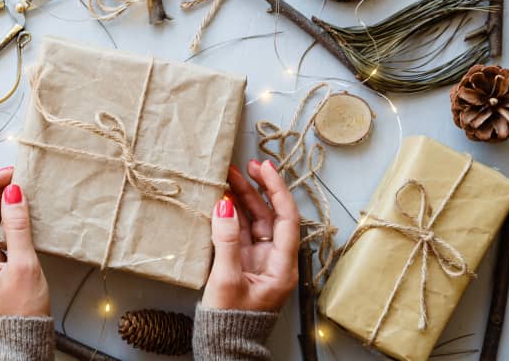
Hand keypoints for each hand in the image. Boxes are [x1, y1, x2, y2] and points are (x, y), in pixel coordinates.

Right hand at [202, 159, 299, 311]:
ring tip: (228, 177)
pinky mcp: (243, 263)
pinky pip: (240, 233)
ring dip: (242, 199)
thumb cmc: (232, 322)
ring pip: (254, 221)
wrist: (224, 348)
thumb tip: (224, 205)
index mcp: (283, 267)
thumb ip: (226, 240)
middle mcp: (275, 260)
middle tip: (243, 166)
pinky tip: (222, 200)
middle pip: (270, 216)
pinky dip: (232, 216)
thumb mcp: (228, 280)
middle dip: (257, 190)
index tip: (264, 168)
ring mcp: (258, 260)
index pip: (286, 218)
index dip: (276, 189)